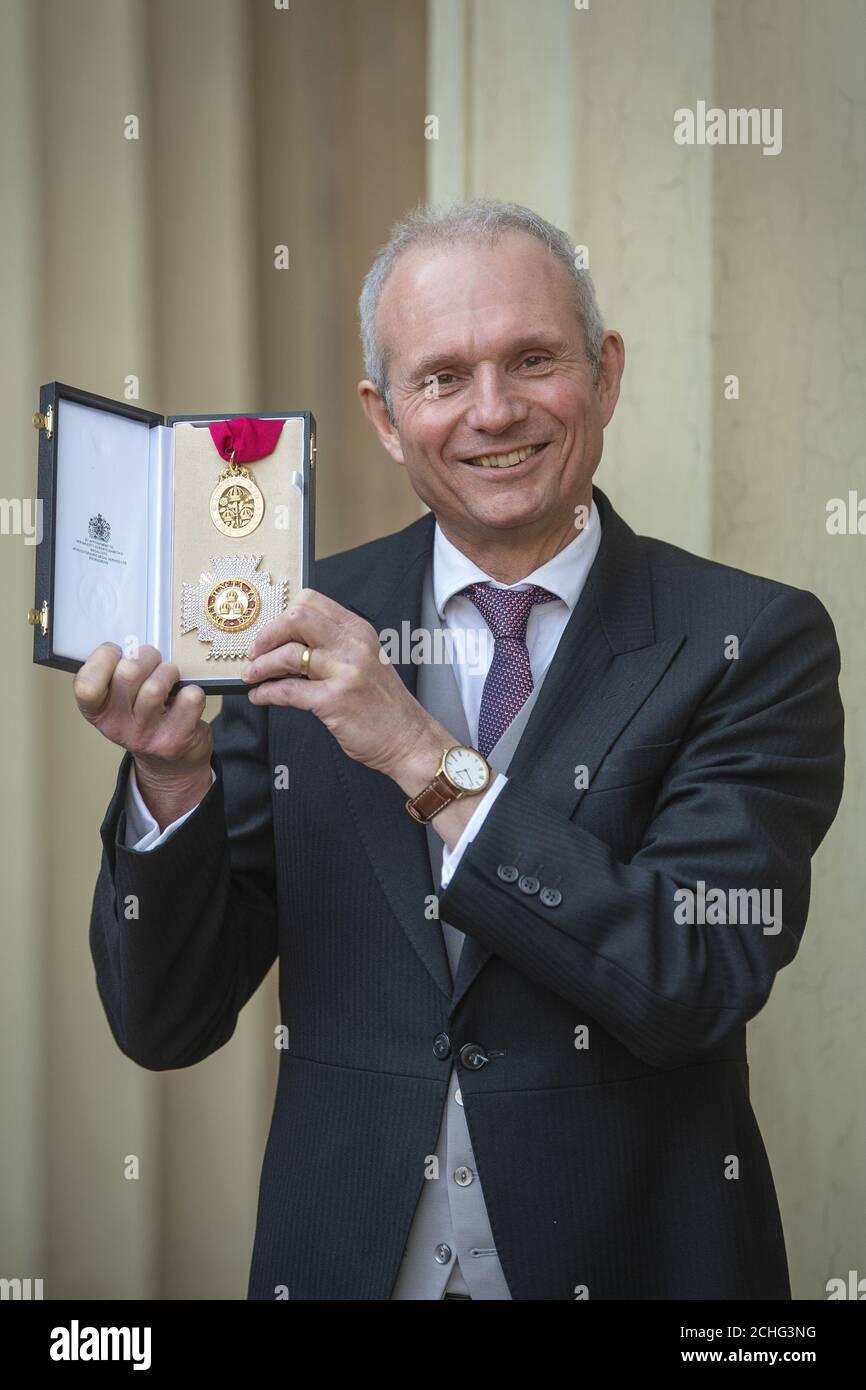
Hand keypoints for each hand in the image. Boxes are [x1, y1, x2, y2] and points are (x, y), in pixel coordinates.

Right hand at [73, 643, 212, 826]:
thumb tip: (132, 644)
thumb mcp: (120, 699)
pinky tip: (186, 698)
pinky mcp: (174, 740)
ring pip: (158, 685)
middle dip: (147, 655)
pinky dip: (193, 691)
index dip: (105, 656)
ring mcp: (145, 735)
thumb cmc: (144, 716)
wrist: (169, 763)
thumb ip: (116, 673)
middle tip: (154, 661)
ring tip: (171, 678)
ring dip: (170, 671)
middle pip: (128, 673)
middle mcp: (116, 726)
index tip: (119, 653)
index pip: (86, 684)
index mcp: (97, 711)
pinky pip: (189, 698)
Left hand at [242, 589, 447, 784]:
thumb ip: (334, 646)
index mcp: (358, 631)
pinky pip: (287, 691)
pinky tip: (260, 696)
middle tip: (255, 651)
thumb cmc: (384, 705)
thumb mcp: (365, 662)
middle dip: (267, 634)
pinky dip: (266, 693)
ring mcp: (344, 671)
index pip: (311, 602)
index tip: (271, 633)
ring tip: (252, 676)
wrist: (408, 738)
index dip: (283, 615)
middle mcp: (353, 645)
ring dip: (261, 666)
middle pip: (296, 619)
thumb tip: (288, 642)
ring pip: (288, 654)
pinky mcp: (334, 700)